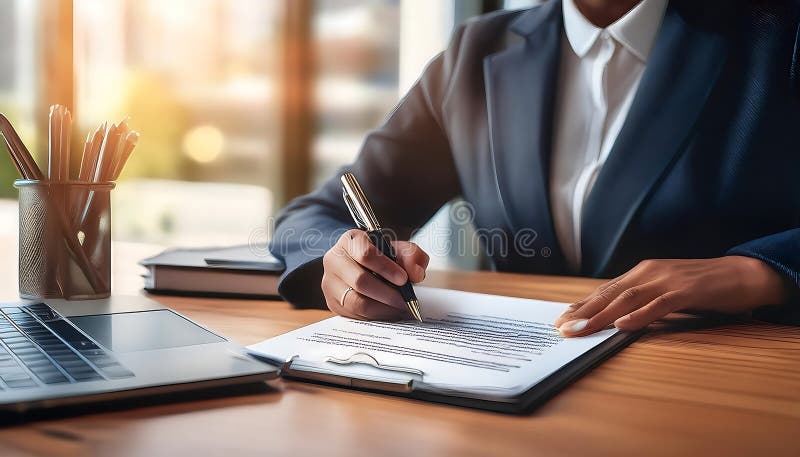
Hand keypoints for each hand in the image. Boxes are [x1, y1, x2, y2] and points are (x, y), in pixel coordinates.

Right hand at [322, 229, 428, 319]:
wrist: (365, 267)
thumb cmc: (383, 257)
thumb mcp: (400, 249)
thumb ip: (412, 256)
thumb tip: (414, 273)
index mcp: (350, 240)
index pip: (365, 254)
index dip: (386, 268)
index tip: (404, 279)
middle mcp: (334, 260)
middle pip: (359, 281)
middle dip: (387, 294)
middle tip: (405, 300)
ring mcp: (330, 282)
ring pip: (356, 301)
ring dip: (382, 308)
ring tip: (400, 309)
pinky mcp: (332, 302)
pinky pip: (354, 315)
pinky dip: (375, 317)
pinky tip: (389, 313)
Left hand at [554, 256, 788, 336]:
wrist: (743, 274)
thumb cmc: (702, 286)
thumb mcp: (665, 291)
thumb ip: (642, 300)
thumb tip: (616, 318)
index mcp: (643, 272)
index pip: (605, 290)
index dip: (582, 305)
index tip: (561, 318)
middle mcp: (650, 273)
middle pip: (610, 293)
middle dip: (583, 311)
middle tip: (562, 327)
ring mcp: (668, 281)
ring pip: (628, 298)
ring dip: (602, 316)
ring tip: (582, 329)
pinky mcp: (688, 291)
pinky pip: (660, 305)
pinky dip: (640, 315)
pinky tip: (623, 326)